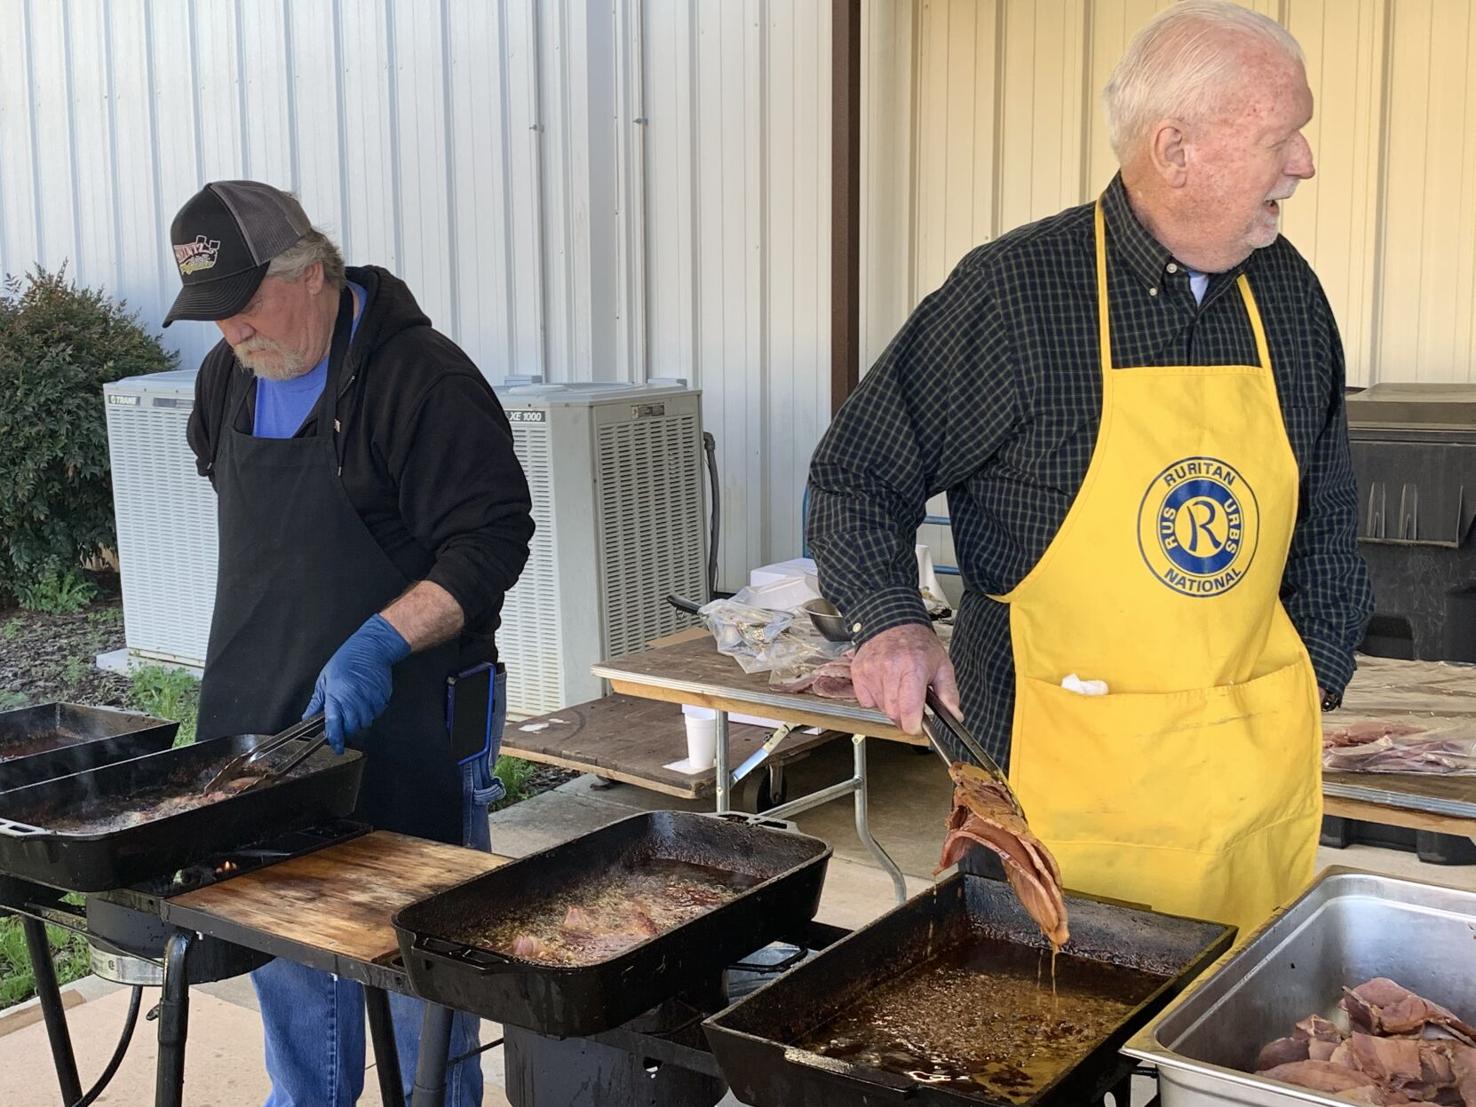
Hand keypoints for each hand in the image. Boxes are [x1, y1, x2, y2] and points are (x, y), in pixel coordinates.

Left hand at [305, 613, 410, 752]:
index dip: (334, 739)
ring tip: (356, 706)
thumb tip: (307, 717)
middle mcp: (354, 699)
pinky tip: (367, 700)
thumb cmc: (347, 660)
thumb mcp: (325, 678)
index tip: (335, 747)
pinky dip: (372, 712)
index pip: (334, 724)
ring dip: (360, 720)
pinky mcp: (382, 697)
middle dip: (347, 729)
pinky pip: (377, 713)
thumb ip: (317, 700)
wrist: (372, 648)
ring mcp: (370, 699)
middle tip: (344, 721)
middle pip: (352, 727)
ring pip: (366, 722)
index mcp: (336, 695)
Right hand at [851, 623, 959, 735]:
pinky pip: (866, 700)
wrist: (894, 621)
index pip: (909, 710)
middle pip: (893, 713)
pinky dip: (875, 698)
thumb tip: (955, 716)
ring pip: (880, 707)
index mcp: (914, 668)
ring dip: (890, 706)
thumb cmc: (918, 643)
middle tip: (910, 705)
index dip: (913, 726)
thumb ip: (949, 693)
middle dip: (903, 716)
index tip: (917, 727)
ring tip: (898, 688)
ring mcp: (871, 670)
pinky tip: (884, 684)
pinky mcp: (859, 671)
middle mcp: (890, 668)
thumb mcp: (942, 665)